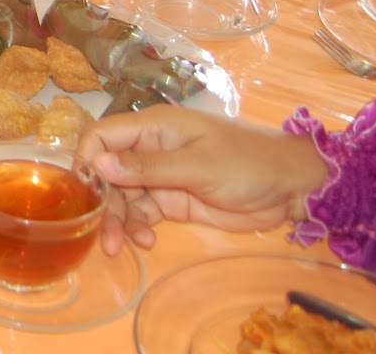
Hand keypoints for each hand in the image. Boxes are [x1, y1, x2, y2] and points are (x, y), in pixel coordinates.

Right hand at [74, 108, 327, 254]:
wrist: (291, 187)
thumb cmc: (247, 163)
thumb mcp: (198, 165)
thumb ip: (147, 167)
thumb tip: (98, 165)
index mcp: (152, 127)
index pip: (102, 136)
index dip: (87, 160)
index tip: (84, 193)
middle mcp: (149, 149)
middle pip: (108, 174)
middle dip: (103, 204)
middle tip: (104, 235)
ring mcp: (160, 177)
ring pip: (122, 198)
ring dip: (119, 222)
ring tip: (121, 247)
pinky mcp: (172, 201)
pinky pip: (142, 214)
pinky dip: (139, 229)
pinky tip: (148, 242)